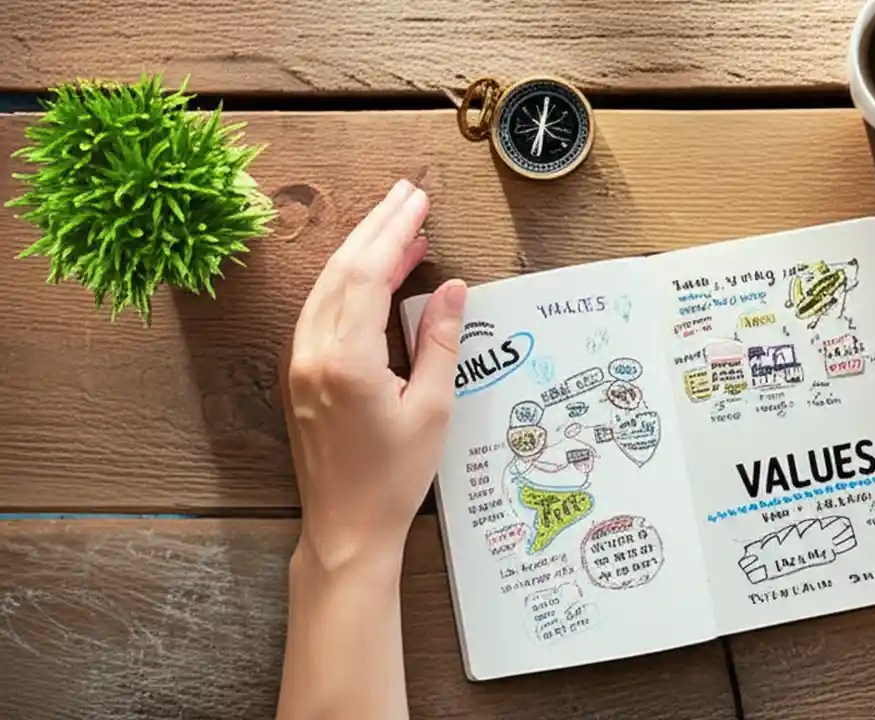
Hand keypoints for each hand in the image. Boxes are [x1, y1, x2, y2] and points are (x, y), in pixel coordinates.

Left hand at [282, 179, 466, 568]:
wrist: (346, 528)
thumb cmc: (394, 479)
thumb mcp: (432, 409)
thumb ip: (438, 342)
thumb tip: (452, 289)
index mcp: (346, 361)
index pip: (367, 273)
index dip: (394, 231)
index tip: (419, 201)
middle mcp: (313, 354)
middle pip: (342, 269)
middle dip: (376, 226)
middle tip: (409, 193)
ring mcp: (299, 363)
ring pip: (328, 287)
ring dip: (362, 250)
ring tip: (400, 225)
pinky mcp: (300, 375)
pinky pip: (322, 310)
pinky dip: (350, 283)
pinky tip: (376, 275)